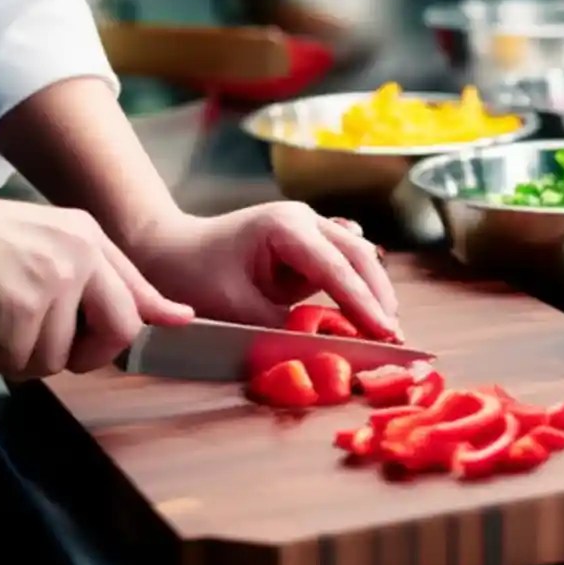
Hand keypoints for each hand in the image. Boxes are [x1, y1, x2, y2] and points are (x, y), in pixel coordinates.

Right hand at [0, 185, 193, 377]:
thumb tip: (168, 315)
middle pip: (120, 332)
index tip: (180, 322)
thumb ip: (88, 279)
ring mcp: (55, 278)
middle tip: (36, 353)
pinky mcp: (23, 308)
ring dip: (7, 356)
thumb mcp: (36, 244)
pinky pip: (13, 363)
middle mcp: (81, 252)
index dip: (155, 312)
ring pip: (54, 359)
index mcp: (85, 235)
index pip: (135, 285)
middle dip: (86, 358)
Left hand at [126, 202, 400, 340]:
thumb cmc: (194, 277)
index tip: (386, 334)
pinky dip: (358, 286)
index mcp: (286, 227)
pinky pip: (343, 263)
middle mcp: (305, 219)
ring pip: (357, 257)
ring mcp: (309, 227)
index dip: (364, 305)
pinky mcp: (308, 244)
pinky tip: (371, 308)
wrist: (169, 251)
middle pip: (359, 256)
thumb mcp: (237, 310)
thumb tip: (327, 345)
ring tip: (385, 328)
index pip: (337, 269)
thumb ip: (285, 327)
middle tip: (394, 336)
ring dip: (372, 292)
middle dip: (379, 296)